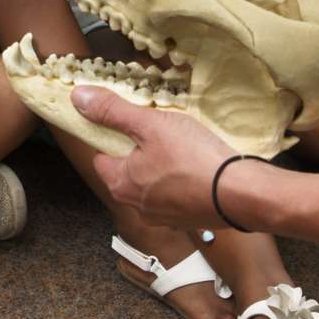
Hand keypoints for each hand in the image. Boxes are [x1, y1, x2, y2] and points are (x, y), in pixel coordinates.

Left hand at [72, 85, 236, 229]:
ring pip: (153, 183)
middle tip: (163, 132)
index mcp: (120, 184)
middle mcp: (136, 207)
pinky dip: (183, 180)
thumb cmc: (194, 158)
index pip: (101, 155)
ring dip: (163, 166)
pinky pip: (176, 194)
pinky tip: (198, 166)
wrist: (241, 194)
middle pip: (127, 169)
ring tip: (184, 147)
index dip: (114, 136)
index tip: (133, 123)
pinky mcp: (187, 220)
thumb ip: (113, 111)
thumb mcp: (150, 124)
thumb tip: (77, 98)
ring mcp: (163, 217)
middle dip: (142, 150)